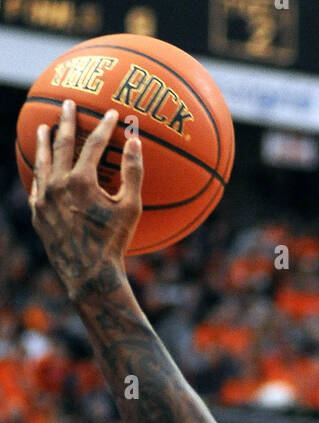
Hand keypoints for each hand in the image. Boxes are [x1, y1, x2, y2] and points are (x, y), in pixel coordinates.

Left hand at [29, 98, 142, 302]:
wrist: (89, 275)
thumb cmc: (114, 243)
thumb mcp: (130, 209)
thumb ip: (133, 173)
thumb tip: (135, 141)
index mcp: (81, 181)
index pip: (93, 144)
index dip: (104, 127)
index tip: (111, 114)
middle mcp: (57, 185)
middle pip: (61, 144)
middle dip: (66, 121)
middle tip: (67, 104)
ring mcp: (44, 199)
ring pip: (42, 163)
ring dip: (44, 143)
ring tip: (44, 129)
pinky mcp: (37, 214)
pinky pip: (36, 186)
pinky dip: (39, 174)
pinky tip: (41, 169)